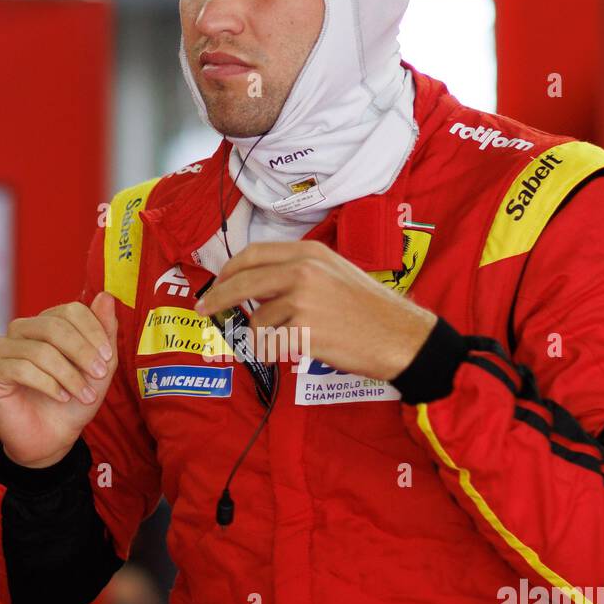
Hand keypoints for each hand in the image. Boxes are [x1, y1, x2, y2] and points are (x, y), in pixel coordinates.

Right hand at [0, 292, 117, 467]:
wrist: (52, 438)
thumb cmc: (74, 401)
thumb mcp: (99, 368)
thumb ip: (104, 332)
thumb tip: (106, 296)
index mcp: (48, 323)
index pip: (71, 310)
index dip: (92, 332)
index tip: (107, 358)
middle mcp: (23, 330)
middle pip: (54, 327)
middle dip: (82, 353)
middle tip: (99, 376)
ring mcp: (4, 348)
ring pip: (40, 350)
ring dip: (68, 376)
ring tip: (84, 395)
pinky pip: (20, 368)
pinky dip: (47, 384)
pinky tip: (60, 397)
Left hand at [195, 241, 436, 380]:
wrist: (398, 335)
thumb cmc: (369, 309)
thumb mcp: (335, 272)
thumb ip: (297, 271)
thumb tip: (256, 284)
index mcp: (309, 253)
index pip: (253, 254)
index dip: (229, 269)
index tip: (217, 282)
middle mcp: (302, 271)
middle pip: (242, 282)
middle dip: (218, 297)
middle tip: (205, 309)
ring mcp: (302, 300)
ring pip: (258, 319)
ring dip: (265, 335)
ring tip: (292, 339)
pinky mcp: (303, 330)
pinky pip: (272, 343)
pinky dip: (277, 350)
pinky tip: (298, 350)